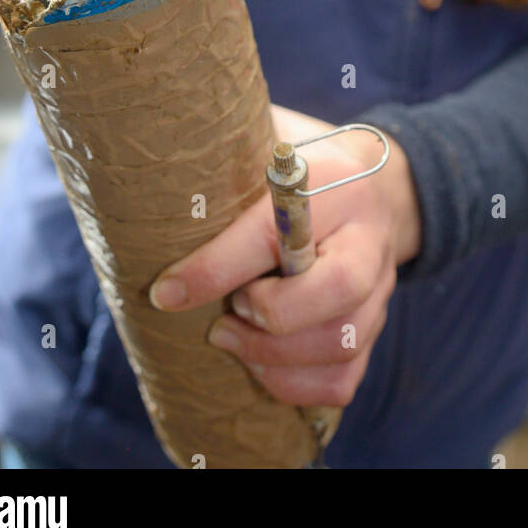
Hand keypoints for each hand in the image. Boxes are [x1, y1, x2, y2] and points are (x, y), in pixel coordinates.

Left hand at [148, 104, 422, 408]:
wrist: (377, 186)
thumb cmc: (300, 166)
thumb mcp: (267, 142)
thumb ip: (226, 159)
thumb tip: (146, 184)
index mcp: (335, 181)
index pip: (275, 230)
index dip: (215, 268)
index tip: (164, 292)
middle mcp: (368, 236)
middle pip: (336, 291)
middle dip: (266, 321)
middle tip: (221, 319)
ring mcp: (381, 287)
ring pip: (339, 344)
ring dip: (273, 358)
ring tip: (231, 339)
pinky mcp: (375, 327)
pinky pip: (341, 377)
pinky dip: (293, 384)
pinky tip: (259, 363)